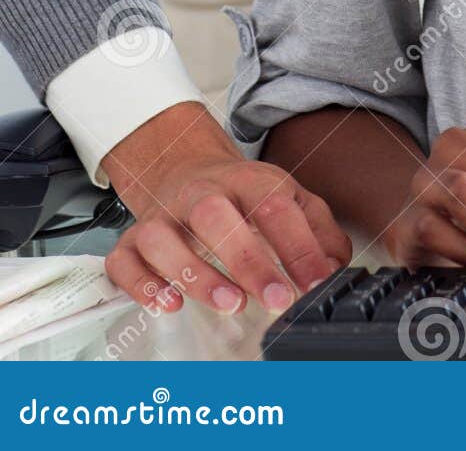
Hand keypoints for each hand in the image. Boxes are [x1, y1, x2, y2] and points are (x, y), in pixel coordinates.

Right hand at [101, 102, 350, 314]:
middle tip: (276, 298)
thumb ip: (318, 231)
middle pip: (215, 214)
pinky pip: (124, 259)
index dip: (298, 246)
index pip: (274, 204)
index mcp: (247, 180)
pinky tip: (167, 303)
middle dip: (247, 259)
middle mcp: (200, 193)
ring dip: (195, 273)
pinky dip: (141, 284)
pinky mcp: (132, 241)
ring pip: (162, 237)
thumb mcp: (288, 200)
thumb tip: (335, 267)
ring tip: (230, 303)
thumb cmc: (243, 196)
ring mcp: (162, 215)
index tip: (315, 283)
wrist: (185, 168)